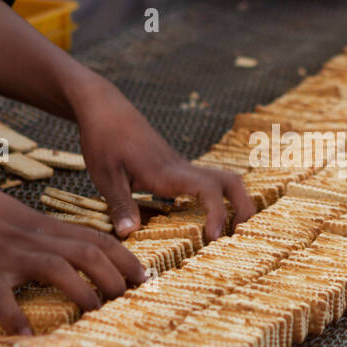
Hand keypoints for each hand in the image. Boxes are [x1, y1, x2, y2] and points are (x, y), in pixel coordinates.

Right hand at [0, 164, 147, 334]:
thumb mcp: (21, 220)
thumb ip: (48, 238)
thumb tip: (75, 258)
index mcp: (46, 229)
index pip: (97, 239)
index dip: (125, 258)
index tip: (146, 278)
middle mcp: (35, 240)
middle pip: (87, 254)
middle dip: (114, 278)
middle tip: (129, 304)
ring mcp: (10, 254)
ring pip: (56, 270)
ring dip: (81, 294)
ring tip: (95, 318)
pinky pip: (2, 295)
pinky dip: (15, 317)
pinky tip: (26, 339)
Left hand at [71, 73, 255, 242]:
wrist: (105, 109)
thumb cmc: (103, 139)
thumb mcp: (105, 176)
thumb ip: (120, 205)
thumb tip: (130, 234)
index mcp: (167, 172)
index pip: (208, 190)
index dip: (217, 214)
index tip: (212, 237)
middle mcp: (182, 169)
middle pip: (230, 182)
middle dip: (243, 208)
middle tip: (238, 236)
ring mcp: (182, 167)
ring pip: (223, 180)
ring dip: (235, 203)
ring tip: (229, 231)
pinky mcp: (176, 168)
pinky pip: (208, 183)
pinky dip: (218, 200)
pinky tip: (206, 219)